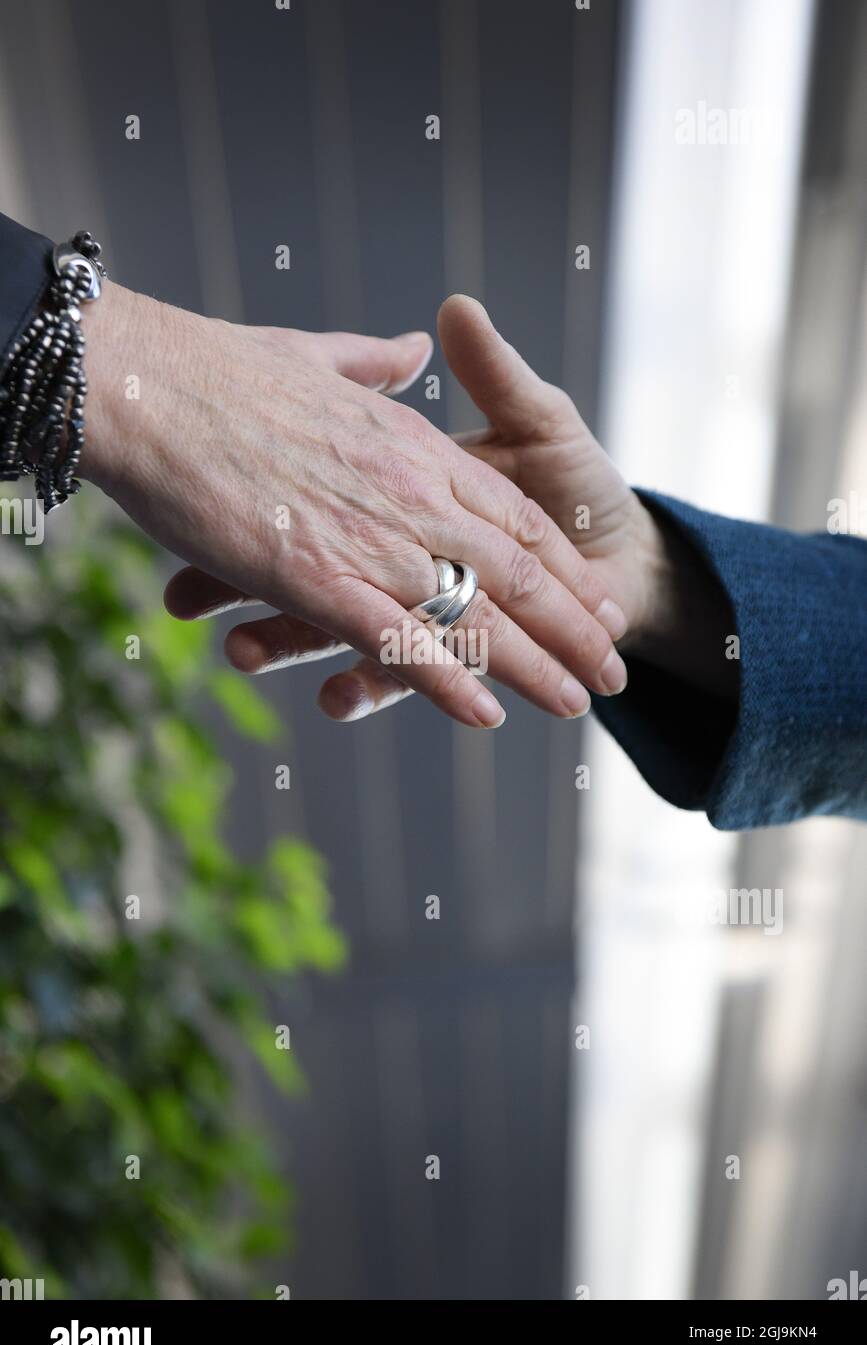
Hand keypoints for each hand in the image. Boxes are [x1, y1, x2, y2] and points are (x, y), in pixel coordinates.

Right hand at [164, 294, 645, 719]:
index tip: (592, 598)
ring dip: (532, 666)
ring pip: (474, 612)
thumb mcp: (313, 354)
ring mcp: (367, 537)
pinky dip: (446, 682)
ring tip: (576, 704)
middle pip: (515, 570)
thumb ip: (373, 361)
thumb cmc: (214, 368)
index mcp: (412, 442)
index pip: (511, 513)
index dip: (559, 563)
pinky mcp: (318, 577)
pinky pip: (398, 639)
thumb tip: (417, 344)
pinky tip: (485, 715)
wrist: (140, 379)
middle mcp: (408, 491)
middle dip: (572, 627)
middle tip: (613, 671)